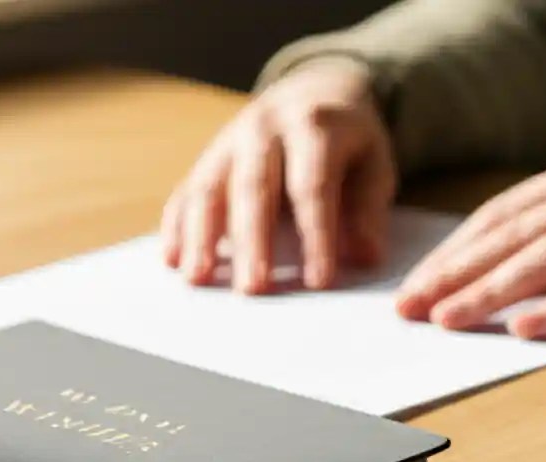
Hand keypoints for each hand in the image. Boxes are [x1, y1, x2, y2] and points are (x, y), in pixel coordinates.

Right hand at [161, 59, 395, 292]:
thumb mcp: (373, 163)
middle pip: (254, 188)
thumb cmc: (347, 142)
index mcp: (314, 126)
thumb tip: (365, 256)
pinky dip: (176, 226)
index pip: (312, 186)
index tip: (319, 282)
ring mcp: (228, 141)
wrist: (312, 89)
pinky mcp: (207, 157)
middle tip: (252, 289)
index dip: (316, 235)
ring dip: (200, 235)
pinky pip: (186, 190)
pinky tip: (172, 260)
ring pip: (210, 187)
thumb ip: (368, 208)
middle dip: (252, 241)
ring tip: (197, 278)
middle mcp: (264, 128)